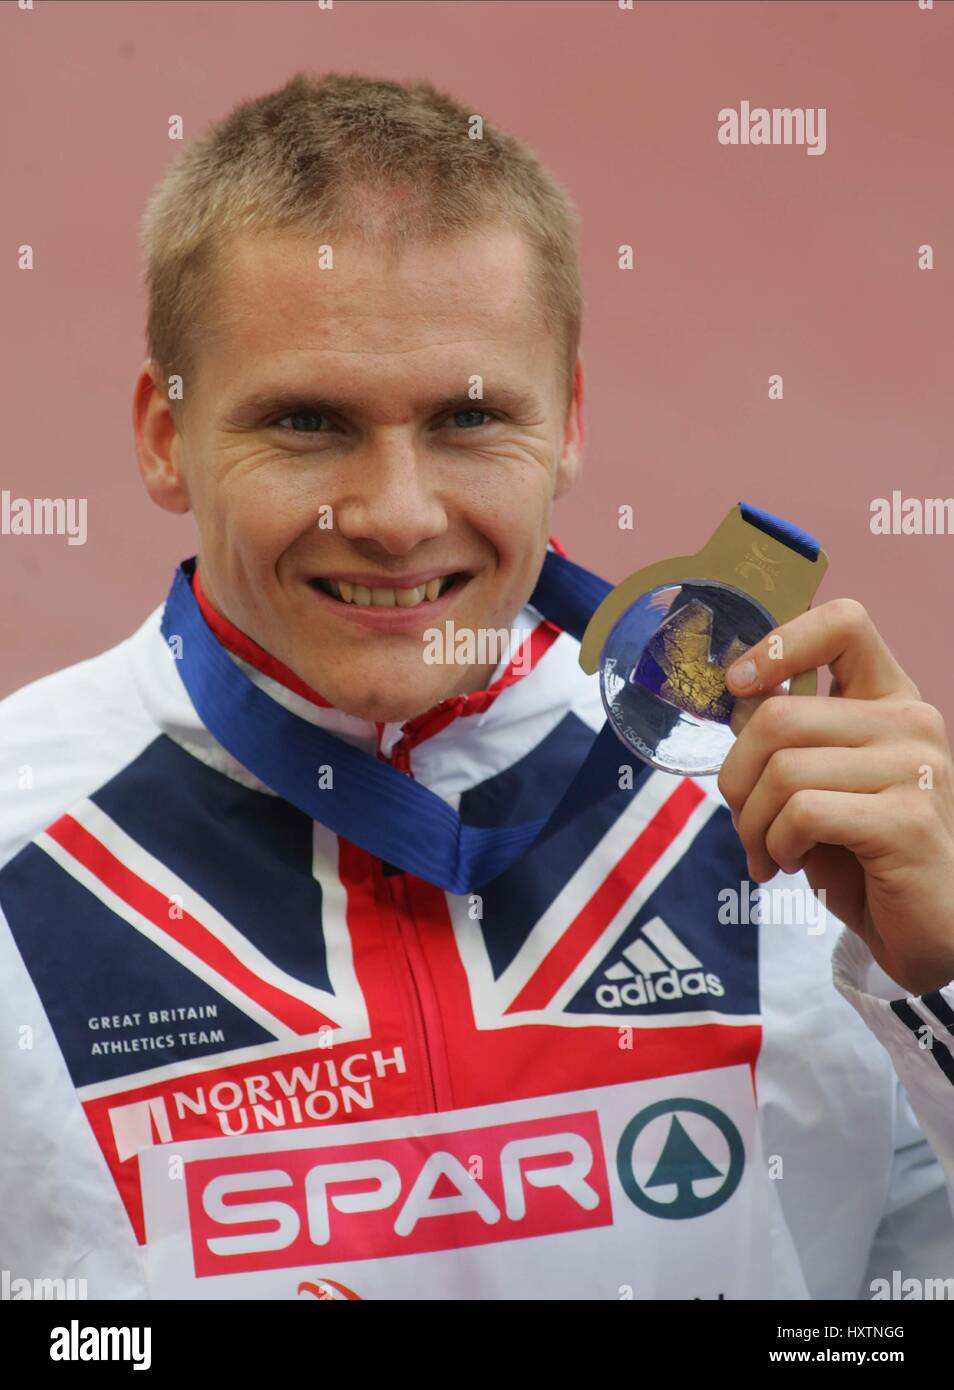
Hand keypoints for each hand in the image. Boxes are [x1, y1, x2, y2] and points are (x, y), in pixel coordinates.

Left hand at [719, 598, 953, 993]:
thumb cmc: (861, 853)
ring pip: (783, 769)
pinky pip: (803, 812)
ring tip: (766, 851)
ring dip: (753, 821)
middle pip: (780, 715)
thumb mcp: (814, 782)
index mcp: (890, 698)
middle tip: (742, 818)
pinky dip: (777, 843)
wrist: (922, 930)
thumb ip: (783, 736)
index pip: (845, 624)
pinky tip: (790, 864)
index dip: (779, 644)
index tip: (738, 686)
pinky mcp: (907, 820)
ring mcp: (916, 768)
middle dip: (736, 775)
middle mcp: (912, 721)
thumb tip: (736, 700)